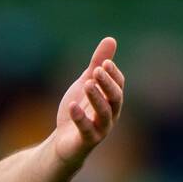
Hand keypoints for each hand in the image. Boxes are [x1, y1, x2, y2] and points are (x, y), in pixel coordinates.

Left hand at [53, 37, 124, 168]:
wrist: (64, 142)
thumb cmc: (79, 111)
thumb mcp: (86, 84)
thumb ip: (97, 64)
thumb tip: (111, 39)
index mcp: (111, 100)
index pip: (118, 85)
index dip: (113, 74)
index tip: (104, 62)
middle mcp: (110, 115)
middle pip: (115, 98)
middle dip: (107, 84)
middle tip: (97, 70)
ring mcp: (100, 129)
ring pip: (104, 113)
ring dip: (96, 98)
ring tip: (87, 83)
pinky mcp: (86, 141)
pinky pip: (87, 130)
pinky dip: (80, 118)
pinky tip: (72, 105)